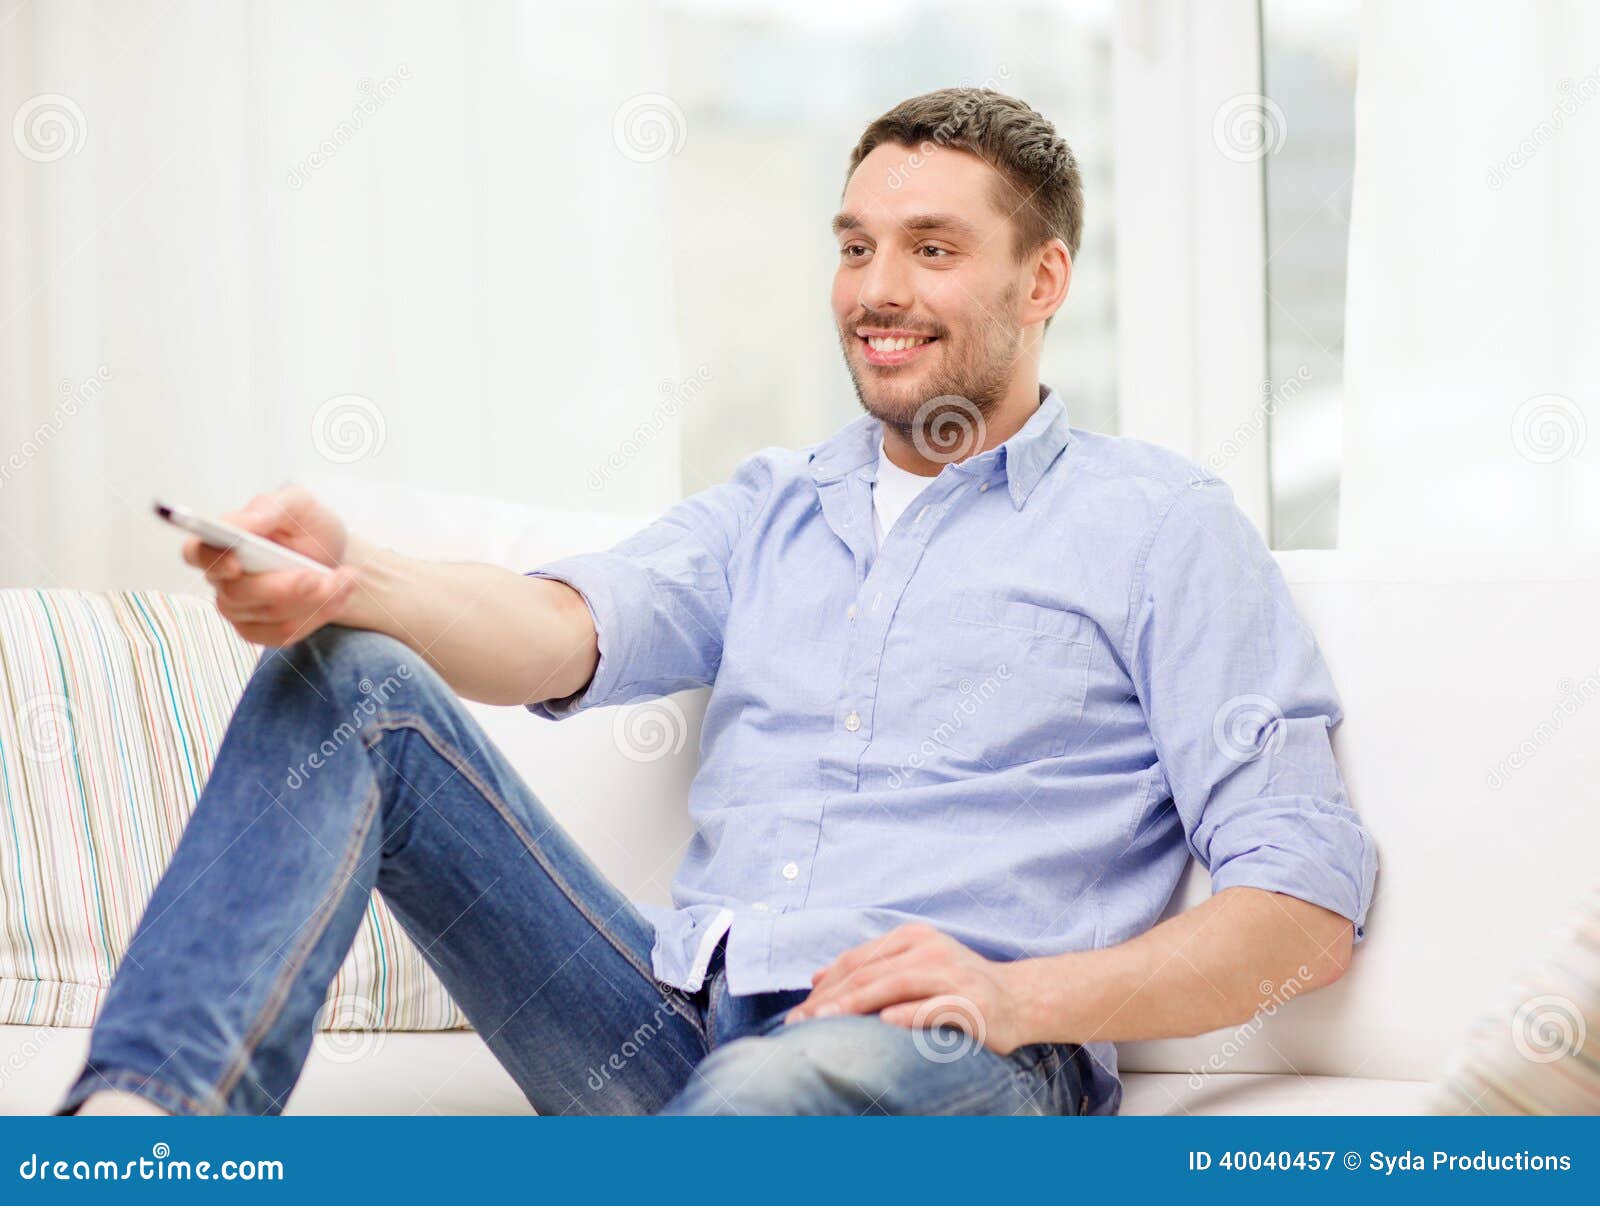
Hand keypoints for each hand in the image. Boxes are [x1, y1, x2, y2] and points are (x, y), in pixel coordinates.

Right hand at [182, 486, 358, 646]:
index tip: (237, 564)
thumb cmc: (306, 524)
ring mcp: (239, 607)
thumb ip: (269, 508)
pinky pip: (283, 633)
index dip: (213, 561)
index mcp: (222, 540)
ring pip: (267, 615)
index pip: (196, 553)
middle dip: (285, 587)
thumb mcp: (297, 504)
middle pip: (237, 594)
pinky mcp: (260, 630)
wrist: (333, 553)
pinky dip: (317, 615)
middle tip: (322, 575)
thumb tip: (242, 524)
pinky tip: (337, 595)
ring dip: (312, 600)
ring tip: (342, 578)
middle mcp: (223, 577)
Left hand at [784, 922, 1033, 1054]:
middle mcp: (929, 949)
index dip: (825, 986)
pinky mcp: (970, 1001)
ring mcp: (950, 973)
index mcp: (912, 937)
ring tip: (827, 1022)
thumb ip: (871, 968)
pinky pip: (933, 1007)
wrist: (1018, 999)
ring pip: (894, 985)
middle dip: (830, 999)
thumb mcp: (913, 966)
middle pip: (869, 971)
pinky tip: (884, 1023)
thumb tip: (817, 977)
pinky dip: (908, 1014)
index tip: (797, 1011)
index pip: (857, 959)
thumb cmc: (957, 986)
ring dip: (856, 1004)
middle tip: (800, 1022)